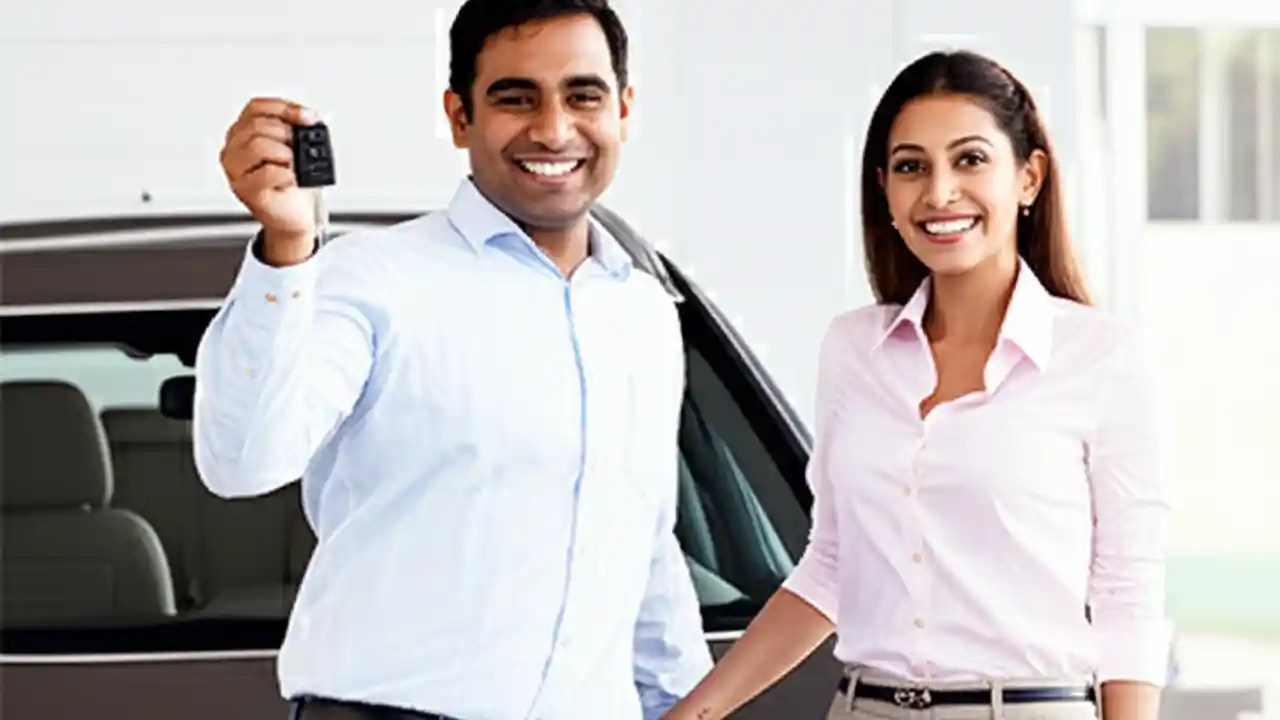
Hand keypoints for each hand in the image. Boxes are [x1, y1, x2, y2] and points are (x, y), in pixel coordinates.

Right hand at [219, 97, 320, 264]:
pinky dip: (286, 174)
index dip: (285, 108)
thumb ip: (295, 129)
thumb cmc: (292, 182)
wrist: (293, 216)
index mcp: (242, 132)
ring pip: (257, 145)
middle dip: (287, 134)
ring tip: (293, 164)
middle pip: (257, 125)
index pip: (256, 107)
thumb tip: (308, 119)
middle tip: (300, 148)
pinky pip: (266, 173)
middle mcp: (233, 149)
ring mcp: (235, 170)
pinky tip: (292, 178)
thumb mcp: (295, 147)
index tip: (309, 118)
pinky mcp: (245, 190)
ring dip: (284, 153)